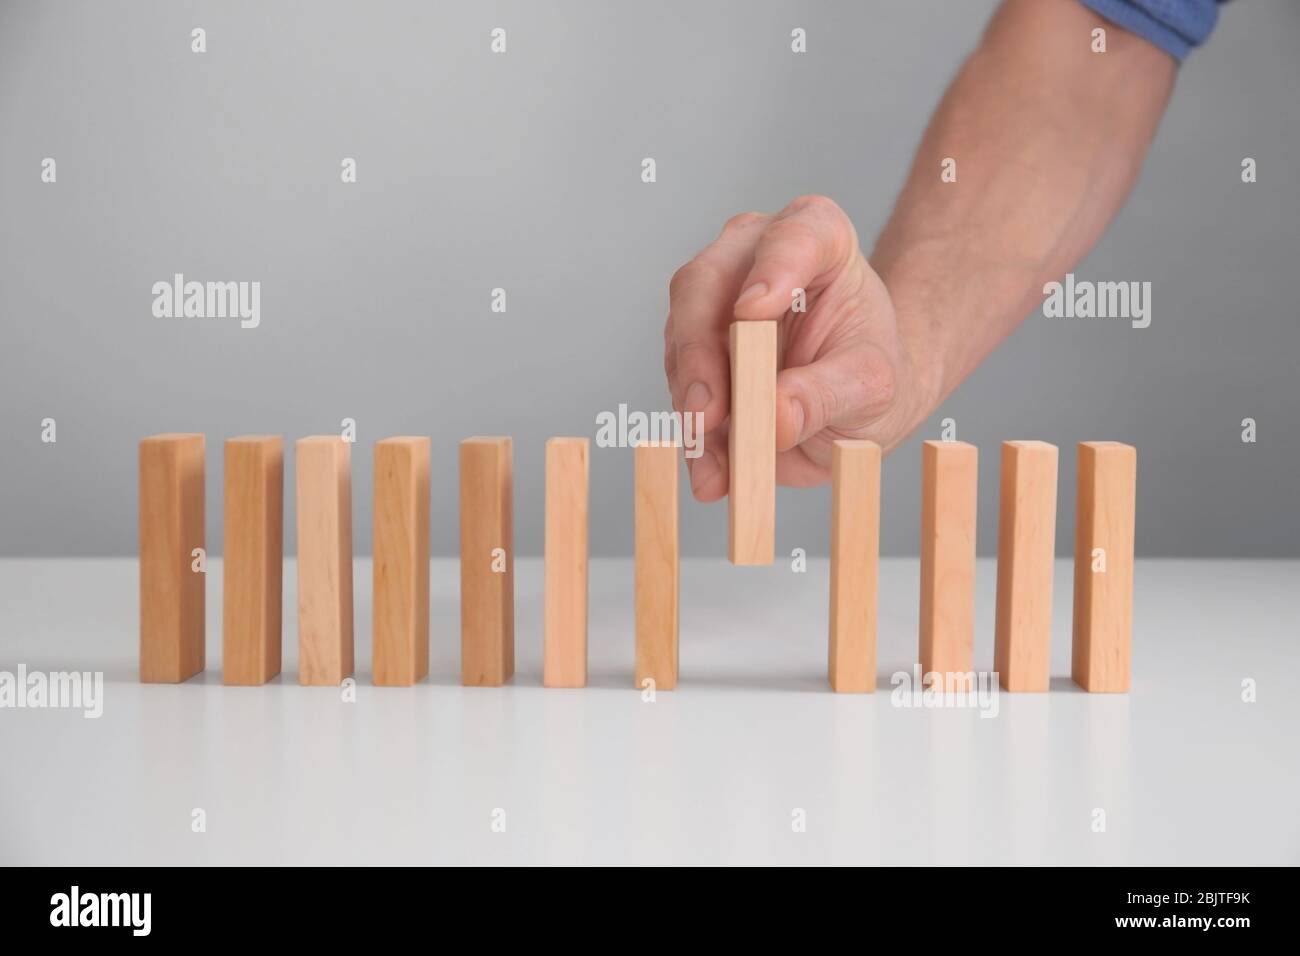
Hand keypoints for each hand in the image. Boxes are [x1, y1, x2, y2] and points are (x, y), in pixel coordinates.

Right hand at [664, 195, 932, 500]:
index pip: (791, 236)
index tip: (753, 311)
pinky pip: (680, 388)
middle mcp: (752, 255)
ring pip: (682, 339)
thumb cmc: (869, 372)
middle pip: (706, 284)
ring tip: (714, 459)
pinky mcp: (691, 351)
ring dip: (692, 403)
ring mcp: (713, 302)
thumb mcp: (871, 387)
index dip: (770, 268)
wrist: (854, 402)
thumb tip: (776, 417)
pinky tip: (710, 471)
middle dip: (701, 352)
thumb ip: (827, 393)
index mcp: (816, 237)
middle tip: (708, 410)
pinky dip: (694, 435)